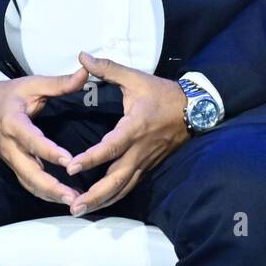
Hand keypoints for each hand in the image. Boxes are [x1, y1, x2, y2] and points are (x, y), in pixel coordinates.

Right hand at [0, 67, 88, 206]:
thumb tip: (85, 74)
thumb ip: (59, 83)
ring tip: (75, 200)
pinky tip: (63, 197)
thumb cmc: (8, 94)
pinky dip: (44, 193)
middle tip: (74, 196)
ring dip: (50, 194)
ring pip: (28, 182)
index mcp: (13, 123)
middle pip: (29, 172)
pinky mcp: (13, 165)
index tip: (69, 161)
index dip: (49, 152)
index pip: (32, 141)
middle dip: (51, 187)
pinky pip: (28, 183)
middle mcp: (10, 145)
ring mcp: (10, 158)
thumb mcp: (32, 84)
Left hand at [64, 51, 189, 216]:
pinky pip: (131, 185)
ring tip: (81, 210)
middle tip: (74, 206)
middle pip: (116, 179)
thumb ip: (107, 68)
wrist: (194, 108)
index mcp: (134, 127)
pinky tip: (100, 203)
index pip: (110, 148)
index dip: (91, 159)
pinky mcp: (148, 165)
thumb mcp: (135, 77)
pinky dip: (115, 196)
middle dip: (95, 195)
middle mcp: (139, 149)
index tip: (72, 167)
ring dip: (102, 201)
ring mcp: (145, 160)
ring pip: (123, 187)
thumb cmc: (162, 93)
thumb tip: (82, 56)